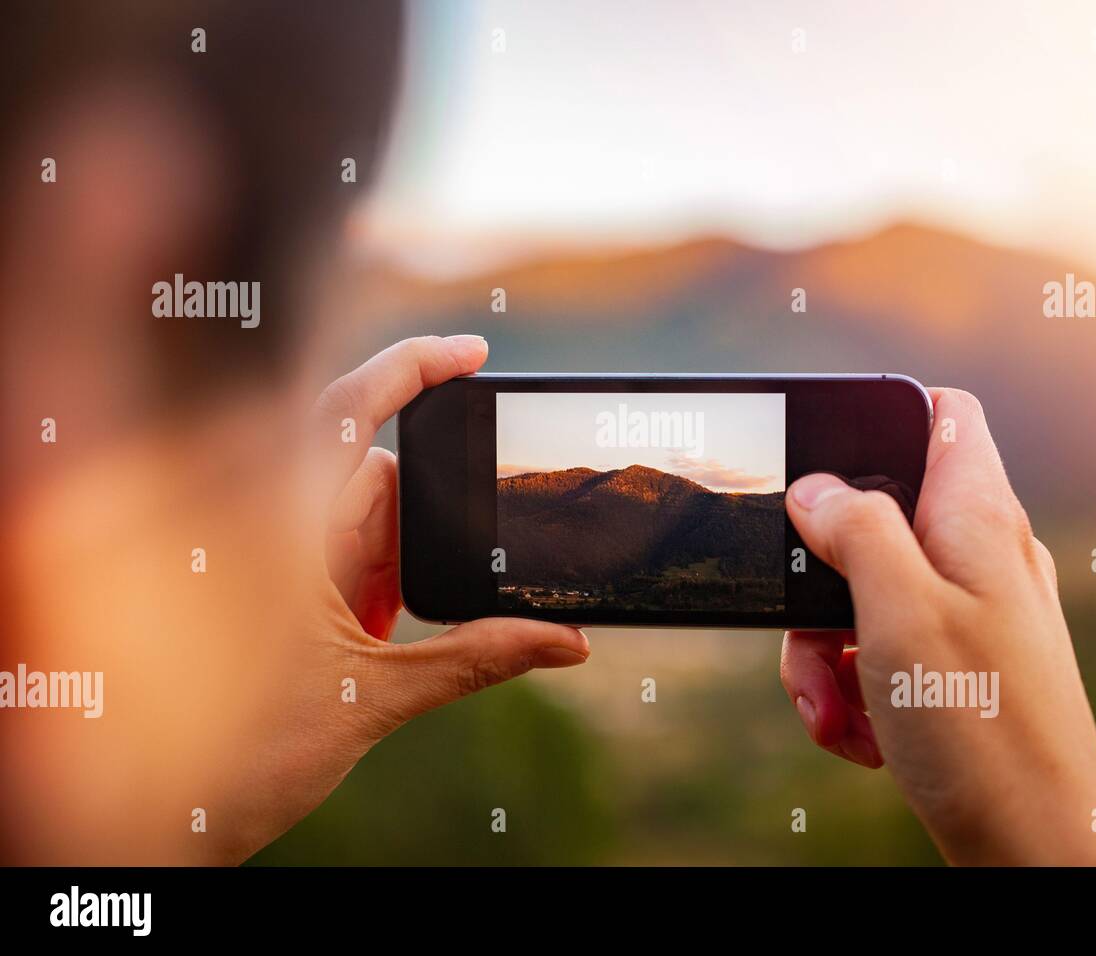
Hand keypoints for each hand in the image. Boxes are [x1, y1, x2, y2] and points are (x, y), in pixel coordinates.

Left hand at [206, 335, 589, 862]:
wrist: (164, 817)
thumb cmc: (238, 756)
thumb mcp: (371, 699)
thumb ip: (474, 660)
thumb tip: (569, 643)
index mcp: (277, 528)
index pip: (348, 411)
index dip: (412, 367)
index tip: (474, 353)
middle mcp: (269, 528)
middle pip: (370, 481)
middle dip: (413, 533)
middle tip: (403, 608)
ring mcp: (265, 557)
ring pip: (354, 525)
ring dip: (386, 570)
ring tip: (370, 642)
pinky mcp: (267, 589)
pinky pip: (334, 559)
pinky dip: (366, 587)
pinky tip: (364, 640)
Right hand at [780, 388, 1095, 864]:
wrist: (1035, 850)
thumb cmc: (982, 731)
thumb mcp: (901, 613)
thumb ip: (857, 529)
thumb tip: (817, 486)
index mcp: (978, 518)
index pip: (941, 414)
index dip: (877, 417)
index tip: (818, 461)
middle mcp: (981, 556)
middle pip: (876, 519)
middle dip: (822, 579)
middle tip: (811, 633)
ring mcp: (973, 613)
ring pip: (869, 594)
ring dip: (829, 649)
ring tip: (836, 706)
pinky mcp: (959, 668)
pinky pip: (887, 650)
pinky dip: (858, 686)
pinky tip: (862, 733)